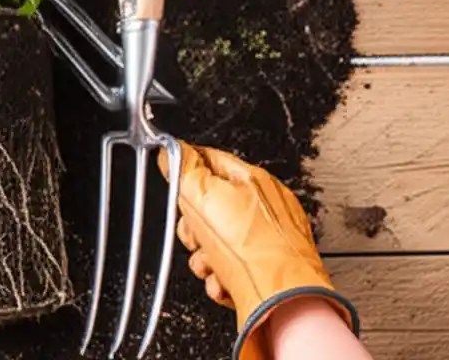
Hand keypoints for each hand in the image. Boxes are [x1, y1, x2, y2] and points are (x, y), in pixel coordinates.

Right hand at [168, 142, 358, 359]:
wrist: (279, 298)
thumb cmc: (252, 247)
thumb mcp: (203, 196)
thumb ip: (184, 168)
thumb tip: (170, 149)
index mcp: (252, 181)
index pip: (210, 162)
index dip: (186, 175)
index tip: (175, 186)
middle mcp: (263, 209)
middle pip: (208, 209)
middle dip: (193, 228)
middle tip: (197, 236)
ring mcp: (266, 242)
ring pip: (214, 244)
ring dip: (204, 258)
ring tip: (213, 264)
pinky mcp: (265, 273)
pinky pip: (228, 271)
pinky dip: (220, 279)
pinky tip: (225, 281)